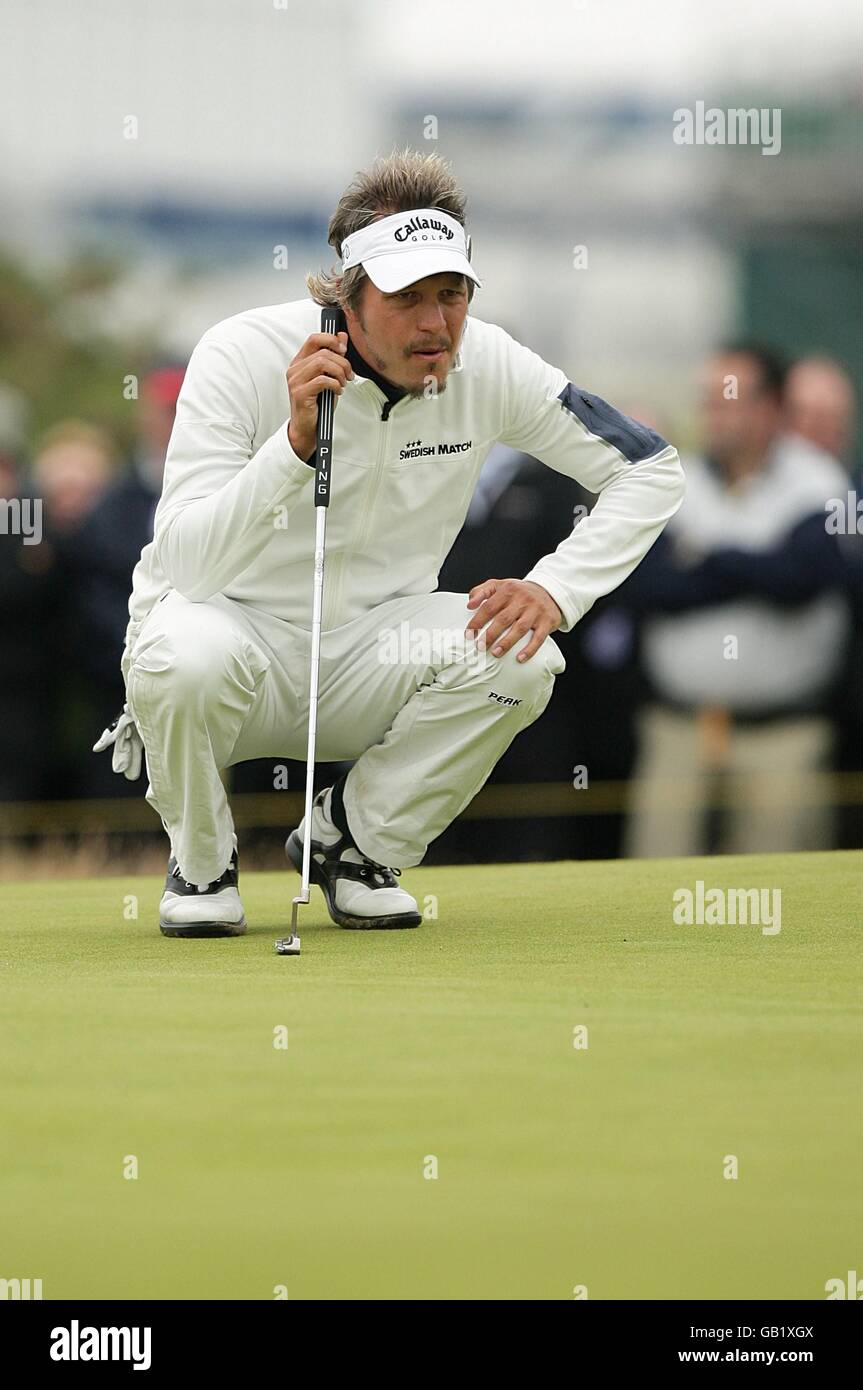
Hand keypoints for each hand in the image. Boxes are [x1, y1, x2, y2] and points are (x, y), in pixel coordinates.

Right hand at [286, 330, 353, 460]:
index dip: (331, 340)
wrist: (308, 428)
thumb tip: (342, 337)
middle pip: (323, 352)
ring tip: (343, 383)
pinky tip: (338, 391)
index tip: (344, 349)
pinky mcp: (300, 393)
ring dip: (339, 373)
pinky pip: (322, 380)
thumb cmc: (318, 404)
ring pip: (323, 363)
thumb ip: (334, 357)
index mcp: (300, 362)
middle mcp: (295, 369)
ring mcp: (296, 381)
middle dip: (342, 362)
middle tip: (349, 374)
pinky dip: (335, 384)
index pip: (314, 339)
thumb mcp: (329, 377)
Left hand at [464, 578, 562, 661]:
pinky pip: (539, 637)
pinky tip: (520, 658)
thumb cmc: (520, 592)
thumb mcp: (500, 585)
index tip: (469, 634)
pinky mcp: (547, 621)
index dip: (477, 621)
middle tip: (479, 647)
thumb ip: (482, 591)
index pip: (489, 607)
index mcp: (508, 590)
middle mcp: (522, 599)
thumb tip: (469, 604)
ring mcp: (535, 611)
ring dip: (507, 642)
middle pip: (503, 619)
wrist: (549, 591)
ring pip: (520, 628)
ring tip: (495, 653)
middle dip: (490, 634)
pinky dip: (530, 649)